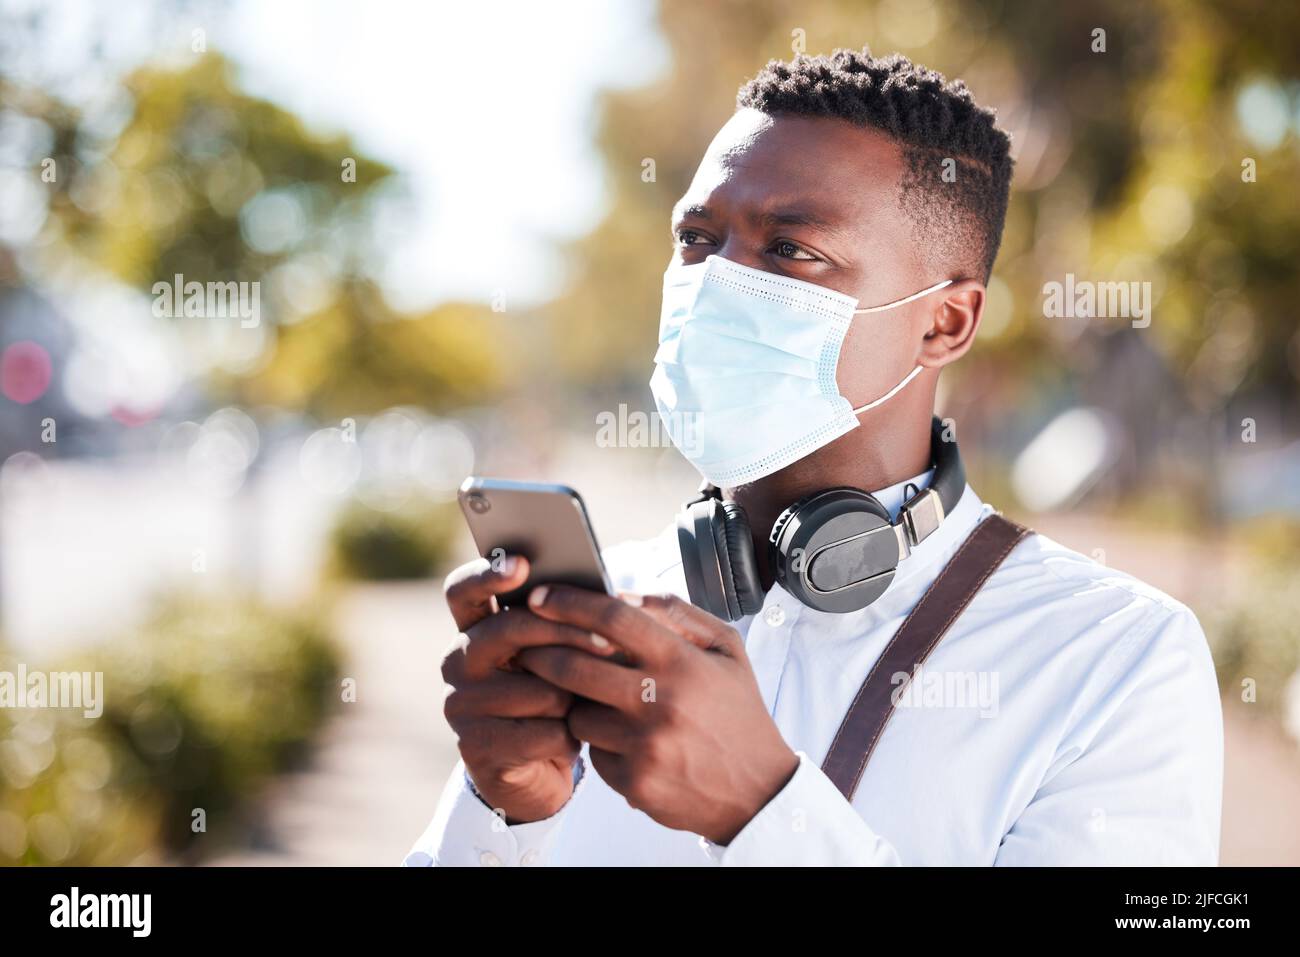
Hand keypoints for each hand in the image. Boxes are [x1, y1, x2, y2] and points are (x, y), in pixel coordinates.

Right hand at [440, 556, 620, 822]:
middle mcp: (458, 661)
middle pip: (508, 629)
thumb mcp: (559, 658)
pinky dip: (566, 738)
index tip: (521, 564)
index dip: (487, 574)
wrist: (540, 772)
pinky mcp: (474, 746)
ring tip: (579, 710)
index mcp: (474, 629)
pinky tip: (567, 742)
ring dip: (571, 701)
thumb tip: (606, 599)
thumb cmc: (557, 700)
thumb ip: (564, 626)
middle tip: (611, 645)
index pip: (463, 590)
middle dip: (565, 634)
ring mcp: (460, 705)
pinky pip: (539, 732)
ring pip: (535, 688)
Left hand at [515, 587, 798, 844]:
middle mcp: (661, 701)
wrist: (759, 791)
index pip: (613, 619)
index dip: (569, 603)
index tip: (540, 597)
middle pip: (575, 666)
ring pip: (577, 714)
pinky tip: (622, 741)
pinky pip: (594, 753)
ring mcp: (645, 745)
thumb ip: (677, 613)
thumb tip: (621, 593)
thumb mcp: (727, 650)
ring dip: (576, 704)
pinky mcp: (635, 782)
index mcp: (682, 662)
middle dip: (541, 653)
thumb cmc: (738, 712)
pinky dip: (600, 743)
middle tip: (527, 646)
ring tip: (594, 702)